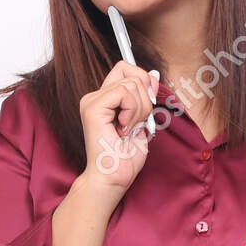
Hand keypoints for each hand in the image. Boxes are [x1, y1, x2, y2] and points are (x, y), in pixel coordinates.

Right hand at [78, 60, 160, 196]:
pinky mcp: (93, 108)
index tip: (150, 99)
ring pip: (131, 84)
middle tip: (137, 122)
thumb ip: (144, 97)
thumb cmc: (125, 157)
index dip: (143, 78)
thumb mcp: (142, 120)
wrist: (114, 177)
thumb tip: (153, 74)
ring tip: (129, 129)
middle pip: (129, 71)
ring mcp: (92, 101)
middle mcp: (95, 97)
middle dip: (144, 97)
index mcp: (105, 99)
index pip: (125, 68)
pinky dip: (132, 111)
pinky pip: (123, 93)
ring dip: (139, 109)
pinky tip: (123, 129)